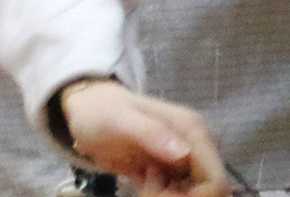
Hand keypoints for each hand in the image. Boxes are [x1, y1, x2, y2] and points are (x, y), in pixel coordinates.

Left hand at [62, 80, 228, 196]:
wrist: (84, 112)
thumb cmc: (100, 112)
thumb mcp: (119, 120)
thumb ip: (150, 133)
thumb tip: (184, 154)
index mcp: (193, 130)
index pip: (214, 179)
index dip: (194, 196)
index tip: (160, 195)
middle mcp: (195, 146)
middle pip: (206, 190)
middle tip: (146, 190)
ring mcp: (184, 159)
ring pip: (192, 194)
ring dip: (168, 196)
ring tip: (142, 181)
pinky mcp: (171, 170)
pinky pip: (178, 193)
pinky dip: (161, 195)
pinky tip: (142, 181)